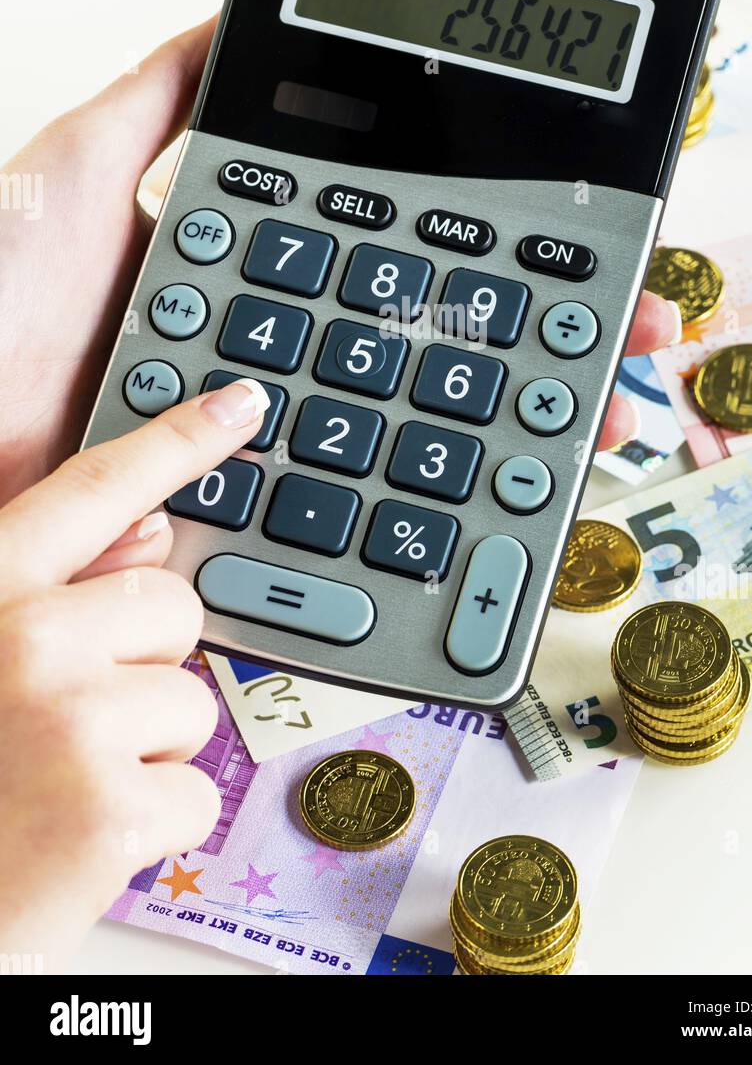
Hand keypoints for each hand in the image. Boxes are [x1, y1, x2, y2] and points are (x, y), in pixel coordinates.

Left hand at [0, 15, 676, 500]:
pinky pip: (357, 539)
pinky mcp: (247, 536)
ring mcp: (270, 461)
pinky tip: (511, 527)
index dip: (505, 258)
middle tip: (637, 339)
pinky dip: (442, 541)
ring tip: (607, 426)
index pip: (413, 268)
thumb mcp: (80, 170)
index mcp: (266, 291)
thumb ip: (161, 101)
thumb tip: (235, 17)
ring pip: (424, 457)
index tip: (588, 244)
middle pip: (443, 364)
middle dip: (555, 356)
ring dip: (529, 450)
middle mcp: (283, 377)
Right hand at [0, 376, 268, 969]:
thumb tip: (151, 533)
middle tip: (66, 725)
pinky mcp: (110, 809)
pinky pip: (197, 791)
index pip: (95, 490)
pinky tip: (82, 837)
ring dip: (147, 750)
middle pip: (172, 609)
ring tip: (62, 785)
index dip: (177, 439)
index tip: (240, 403)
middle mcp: (22, 639)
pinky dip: (155, 824)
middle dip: (144, 667)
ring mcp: (69, 718)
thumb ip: (54, 594)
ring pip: (193, 701)